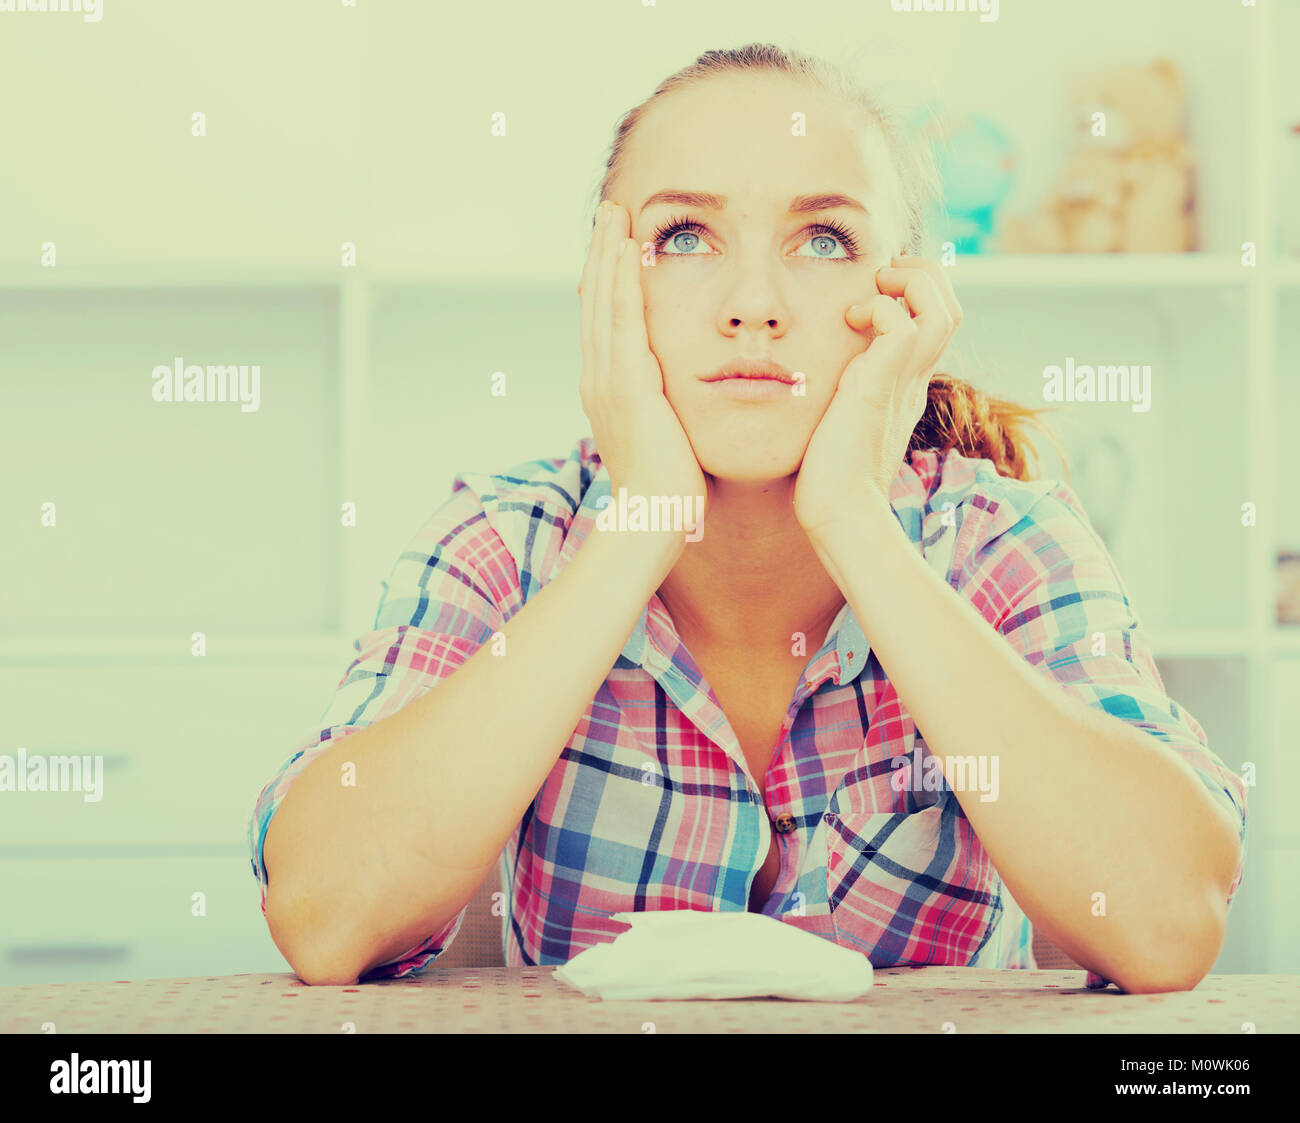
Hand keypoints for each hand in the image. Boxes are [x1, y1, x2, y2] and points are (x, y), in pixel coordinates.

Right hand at [578, 201, 709, 543]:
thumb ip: (666, 410)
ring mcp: (607, 379)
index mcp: (608, 390)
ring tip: (614, 214)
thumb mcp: (665, 438)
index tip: (616, 246)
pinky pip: (623, 319)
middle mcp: (599, 378)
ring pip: (604, 301)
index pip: (605, 322)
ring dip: (608, 254)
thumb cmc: (670, 489)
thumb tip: (678, 401)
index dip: (608, 281)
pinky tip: (628, 249)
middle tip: (609, 212)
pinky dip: (623, 281)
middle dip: (602, 255)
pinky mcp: (625, 383)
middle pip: (596, 301)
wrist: (653, 520)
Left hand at [792, 254, 961, 541]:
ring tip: (873, 288)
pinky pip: (901, 324)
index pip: (935, 323)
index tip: (874, 289)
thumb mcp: (838, 421)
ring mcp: (904, 382)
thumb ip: (838, 395)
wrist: (839, 512)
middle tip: (879, 276)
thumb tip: (810, 377)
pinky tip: (847, 320)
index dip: (914, 293)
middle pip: (950, 307)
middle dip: (921, 275)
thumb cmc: (827, 478)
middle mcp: (914, 380)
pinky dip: (877, 306)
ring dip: (909, 282)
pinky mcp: (881, 386)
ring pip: (941, 308)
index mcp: (906, 386)